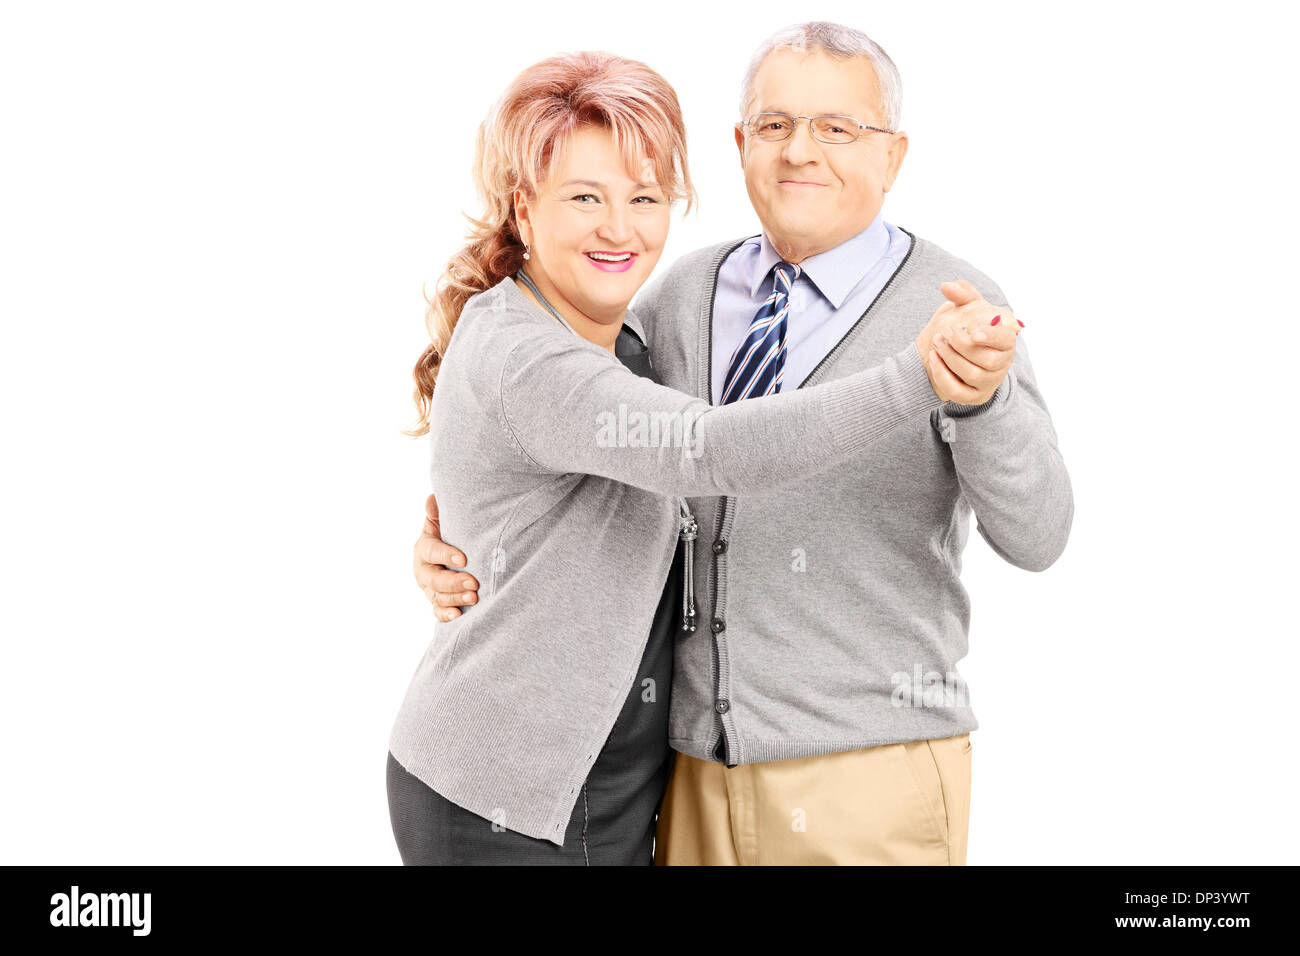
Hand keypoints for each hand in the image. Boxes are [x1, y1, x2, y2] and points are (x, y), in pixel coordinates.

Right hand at [413, 492, 478, 620]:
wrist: (452, 555)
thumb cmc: (450, 535)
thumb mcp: (443, 523)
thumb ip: (437, 513)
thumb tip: (431, 497)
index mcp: (424, 548)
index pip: (432, 552)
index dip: (445, 555)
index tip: (463, 559)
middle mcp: (423, 570)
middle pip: (434, 579)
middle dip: (453, 582)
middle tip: (473, 582)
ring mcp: (429, 588)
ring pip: (438, 596)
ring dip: (455, 598)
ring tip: (474, 597)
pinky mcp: (436, 601)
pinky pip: (438, 611)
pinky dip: (447, 615)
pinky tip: (458, 615)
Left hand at [916, 279, 1021, 403]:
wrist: (953, 354)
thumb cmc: (967, 328)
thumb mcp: (968, 308)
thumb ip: (962, 293)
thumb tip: (946, 285)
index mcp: (1006, 341)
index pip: (1007, 340)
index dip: (993, 337)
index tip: (975, 332)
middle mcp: (1002, 364)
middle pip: (987, 360)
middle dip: (962, 345)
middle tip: (945, 333)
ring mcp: (989, 382)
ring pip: (972, 374)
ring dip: (950, 357)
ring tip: (937, 343)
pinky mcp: (973, 397)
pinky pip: (957, 391)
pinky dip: (942, 374)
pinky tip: (934, 358)